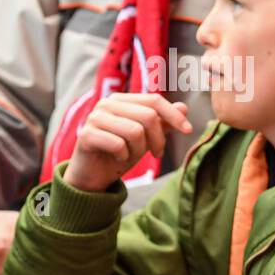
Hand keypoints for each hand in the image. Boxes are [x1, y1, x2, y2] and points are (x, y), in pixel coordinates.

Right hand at [62, 93, 192, 192]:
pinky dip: (124, 156)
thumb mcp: (147, 138)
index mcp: (122, 100)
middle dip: (158, 139)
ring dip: (140, 150)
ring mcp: (94, 118)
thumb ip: (163, 122)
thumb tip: (184, 107)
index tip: (188, 131)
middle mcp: (106, 104)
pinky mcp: (86, 135)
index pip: (154, 100)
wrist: (94, 174)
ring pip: (135, 131)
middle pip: (148, 116)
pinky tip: (117, 158)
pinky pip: (118, 145)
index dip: (174, 115)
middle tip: (156, 153)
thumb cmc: (122, 153)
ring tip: (131, 155)